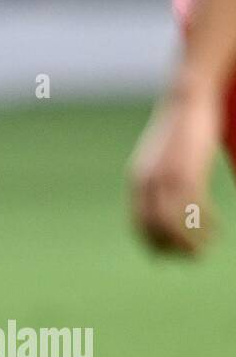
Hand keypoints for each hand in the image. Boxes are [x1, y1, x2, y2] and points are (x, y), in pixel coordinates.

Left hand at [129, 87, 220, 254]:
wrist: (186, 98)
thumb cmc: (178, 128)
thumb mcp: (161, 156)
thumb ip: (157, 177)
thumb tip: (163, 196)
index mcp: (139, 180)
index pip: (139, 224)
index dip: (153, 245)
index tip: (168, 257)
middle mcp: (148, 182)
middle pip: (156, 230)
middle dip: (175, 249)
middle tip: (194, 257)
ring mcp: (167, 177)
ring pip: (175, 225)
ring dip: (192, 243)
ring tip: (206, 249)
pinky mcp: (188, 171)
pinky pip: (195, 209)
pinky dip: (206, 226)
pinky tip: (218, 230)